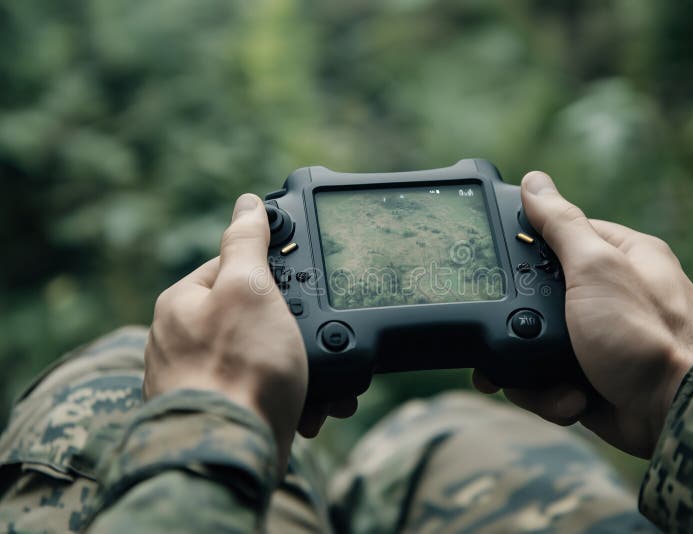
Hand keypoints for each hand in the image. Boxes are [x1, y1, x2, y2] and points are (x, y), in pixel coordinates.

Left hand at [144, 193, 307, 468]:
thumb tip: (247, 202)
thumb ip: (246, 242)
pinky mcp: (215, 413)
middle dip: (293, 332)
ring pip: (260, 360)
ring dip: (297, 370)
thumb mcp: (250, 289)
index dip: (274, 276)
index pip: (233, 268)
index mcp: (182, 303)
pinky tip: (305, 409)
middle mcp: (179, 340)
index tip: (303, 291)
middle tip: (318, 348)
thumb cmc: (239, 368)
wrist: (231, 451)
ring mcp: (194, 381)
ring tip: (322, 389)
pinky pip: (258, 394)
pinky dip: (285, 399)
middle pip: (251, 318)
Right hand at [473, 172, 692, 456]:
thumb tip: (534, 181)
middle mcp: (608, 296)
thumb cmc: (646, 333)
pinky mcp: (588, 379)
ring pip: (533, 345)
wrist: (675, 414)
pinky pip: (546, 381)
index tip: (497, 265)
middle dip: (518, 325)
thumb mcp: (596, 268)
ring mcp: (597, 340)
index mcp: (619, 257)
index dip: (524, 250)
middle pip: (535, 298)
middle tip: (505, 335)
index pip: (558, 237)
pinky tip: (570, 399)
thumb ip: (561, 225)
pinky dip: (550, 395)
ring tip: (549, 381)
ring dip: (531, 370)